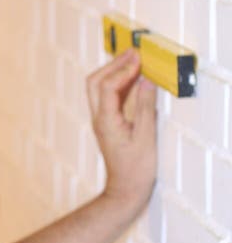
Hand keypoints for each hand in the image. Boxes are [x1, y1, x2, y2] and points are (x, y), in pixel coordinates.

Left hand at [86, 49, 157, 212]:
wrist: (125, 189)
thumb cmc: (136, 168)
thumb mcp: (146, 137)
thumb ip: (145, 107)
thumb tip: (146, 81)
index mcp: (106, 120)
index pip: (107, 86)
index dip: (122, 70)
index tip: (138, 58)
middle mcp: (98, 118)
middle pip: (95, 82)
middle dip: (112, 65)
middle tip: (132, 53)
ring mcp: (100, 120)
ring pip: (98, 88)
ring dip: (113, 72)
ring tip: (132, 61)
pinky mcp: (107, 123)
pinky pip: (107, 96)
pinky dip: (117, 83)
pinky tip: (132, 80)